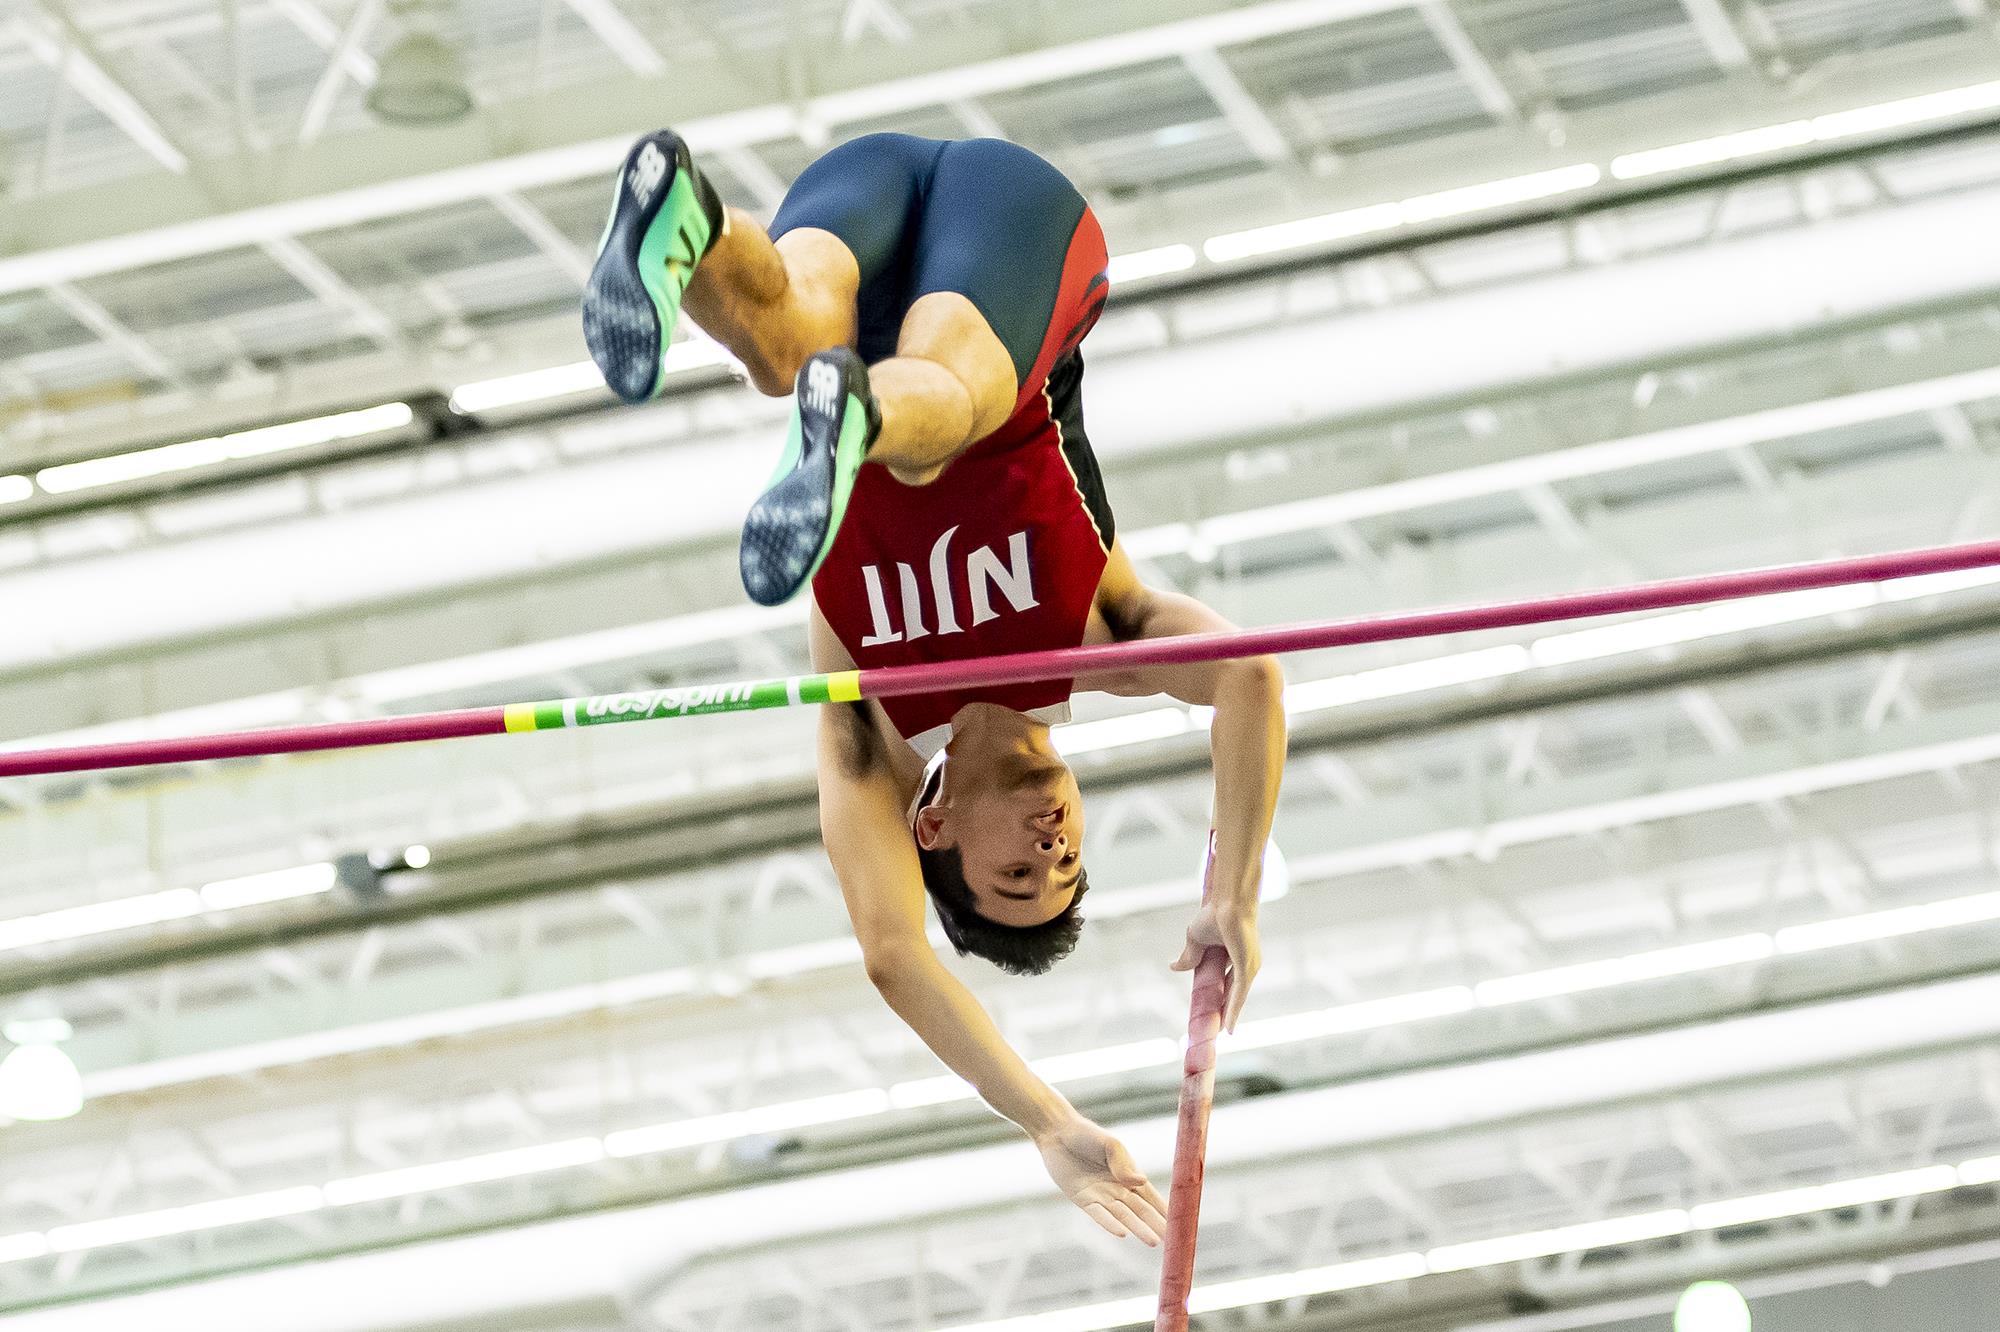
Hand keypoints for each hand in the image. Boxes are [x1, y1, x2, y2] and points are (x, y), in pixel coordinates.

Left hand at [1035, 1116, 1167, 1246]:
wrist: (1056, 1133)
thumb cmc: (1086, 1135)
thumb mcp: (1110, 1144)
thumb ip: (1123, 1163)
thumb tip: (1140, 1182)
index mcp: (1128, 1174)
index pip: (1150, 1196)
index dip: (1163, 1210)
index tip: (1178, 1224)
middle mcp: (1117, 1188)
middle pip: (1140, 1210)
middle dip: (1155, 1224)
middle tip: (1170, 1241)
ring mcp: (1101, 1195)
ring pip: (1123, 1215)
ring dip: (1138, 1228)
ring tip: (1153, 1242)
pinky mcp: (1083, 1199)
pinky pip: (1099, 1214)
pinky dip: (1110, 1223)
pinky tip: (1123, 1233)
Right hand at [1172, 897, 1260, 1032]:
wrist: (1225, 902)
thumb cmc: (1214, 914)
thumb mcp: (1196, 940)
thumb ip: (1188, 957)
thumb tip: (1173, 968)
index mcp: (1236, 957)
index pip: (1228, 985)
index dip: (1221, 1001)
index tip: (1213, 1017)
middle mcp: (1246, 965)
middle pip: (1234, 995)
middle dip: (1225, 1013)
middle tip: (1216, 1031)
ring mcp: (1249, 967)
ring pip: (1237, 999)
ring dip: (1228, 1017)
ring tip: (1221, 1035)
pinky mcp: (1247, 968)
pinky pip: (1239, 995)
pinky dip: (1233, 1011)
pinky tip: (1228, 1026)